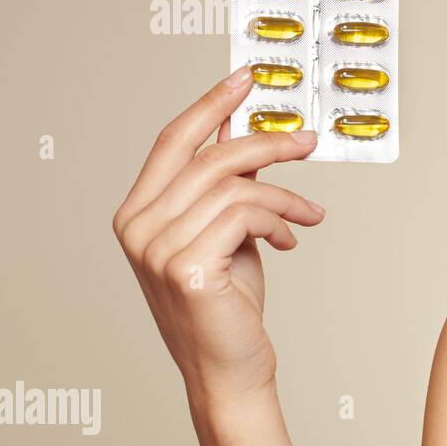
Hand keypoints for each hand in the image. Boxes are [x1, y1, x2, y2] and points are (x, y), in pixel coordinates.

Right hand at [113, 68, 324, 406]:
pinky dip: (281, 219)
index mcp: (138, 211)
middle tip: (309, 140)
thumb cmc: (227, 305)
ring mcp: (156, 247)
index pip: (173, 139)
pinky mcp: (186, 267)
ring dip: (286, 196)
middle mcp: (138, 226)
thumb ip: (225, 184)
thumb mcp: (225, 231)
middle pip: (212, 155)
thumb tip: (240, 129)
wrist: (230, 369)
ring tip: (308, 216)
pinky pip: (248, 214)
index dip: (210, 103)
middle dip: (269, 142)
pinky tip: (291, 240)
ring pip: (238, 185)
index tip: (246, 76)